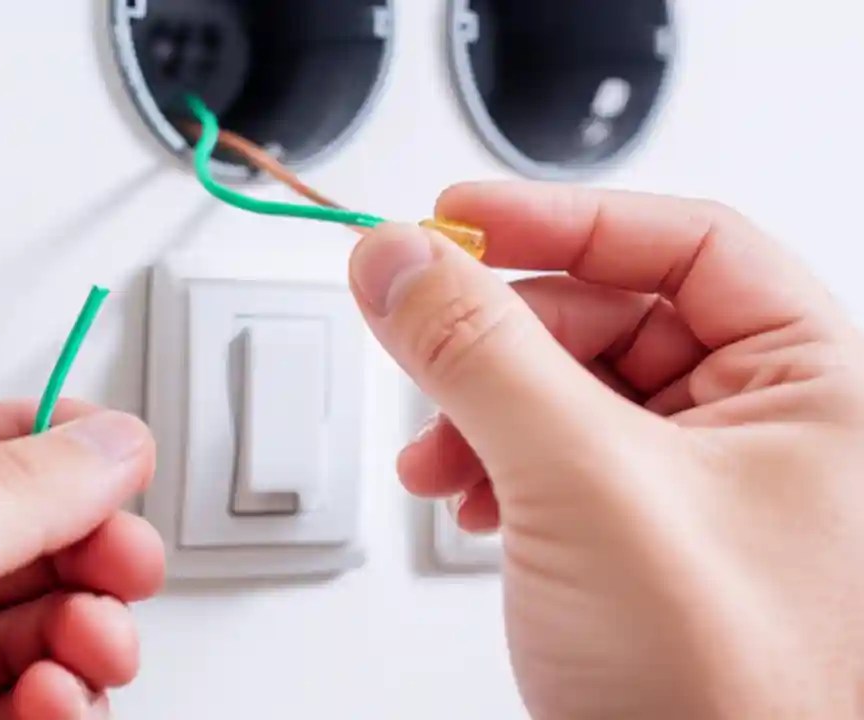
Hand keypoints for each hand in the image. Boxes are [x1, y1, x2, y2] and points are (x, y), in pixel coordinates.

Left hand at [0, 402, 163, 719]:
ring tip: (91, 648)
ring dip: (83, 632)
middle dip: (77, 546)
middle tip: (126, 554)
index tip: (114, 444)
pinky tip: (56, 707)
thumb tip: (98, 443)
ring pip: (30, 632)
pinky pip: (34, 708)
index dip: (30, 440)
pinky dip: (65, 704)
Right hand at [350, 182, 863, 718]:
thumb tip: (402, 261)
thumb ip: (481, 353)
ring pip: (568, 389)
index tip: (457, 218)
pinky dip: (493, 466)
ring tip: (437, 462)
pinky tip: (468, 503)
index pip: (685, 242)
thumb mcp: (584, 486)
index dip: (562, 219)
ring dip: (482, 409)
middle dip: (500, 341)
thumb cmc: (728, 696)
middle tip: (418, 342)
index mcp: (816, 388)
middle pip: (609, 313)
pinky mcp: (640, 536)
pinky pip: (554, 457)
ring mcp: (702, 488)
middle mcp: (767, 429)